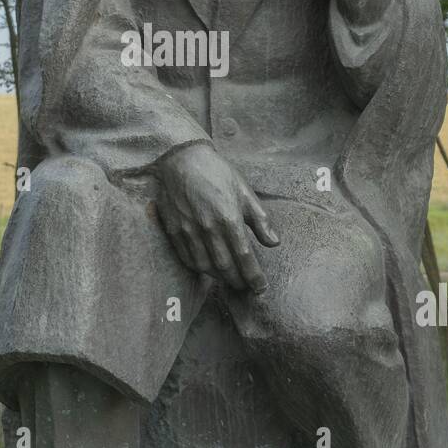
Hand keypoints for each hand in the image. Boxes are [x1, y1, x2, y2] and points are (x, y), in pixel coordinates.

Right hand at [155, 143, 278, 292]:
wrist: (182, 159)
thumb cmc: (217, 173)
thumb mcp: (244, 191)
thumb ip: (260, 219)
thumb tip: (273, 243)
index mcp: (229, 217)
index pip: (244, 256)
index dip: (254, 276)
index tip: (261, 287)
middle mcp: (208, 228)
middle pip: (225, 266)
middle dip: (237, 281)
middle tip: (246, 288)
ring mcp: (188, 230)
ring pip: (205, 266)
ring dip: (219, 278)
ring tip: (228, 279)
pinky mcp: (174, 230)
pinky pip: (187, 258)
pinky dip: (200, 268)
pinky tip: (208, 268)